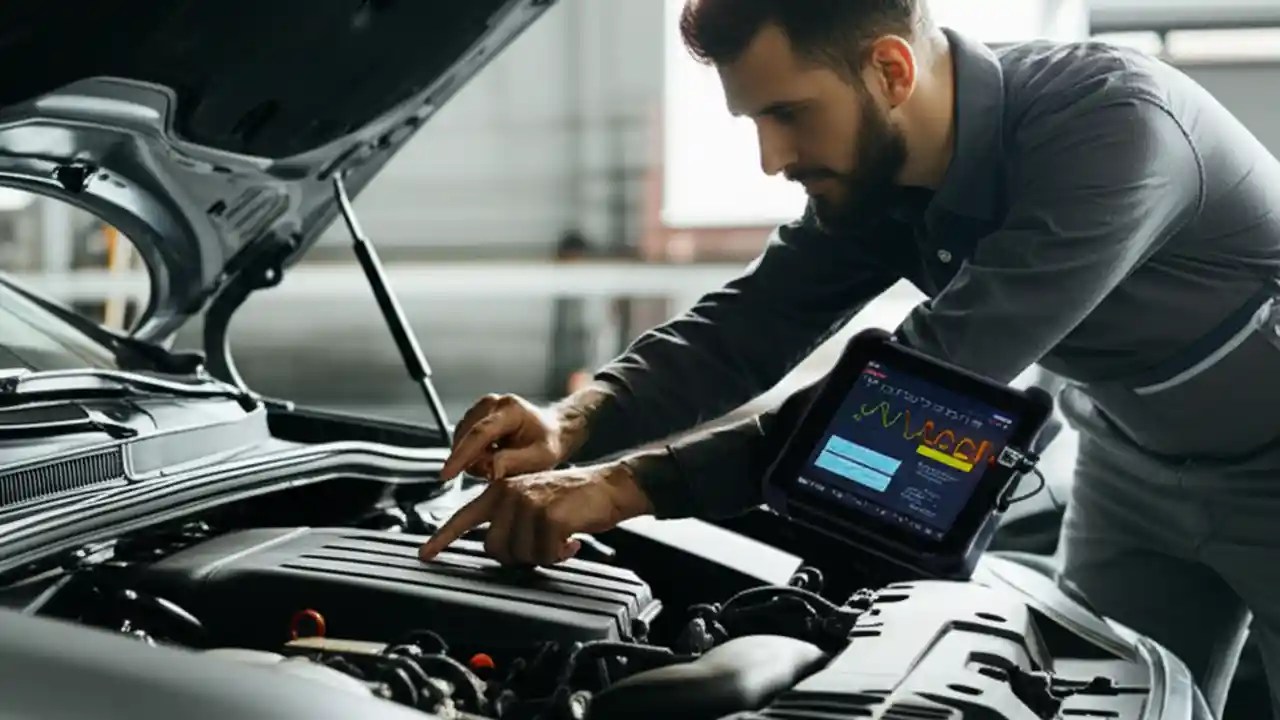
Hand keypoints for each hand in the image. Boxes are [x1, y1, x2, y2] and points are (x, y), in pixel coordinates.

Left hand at [417, 462, 652, 565]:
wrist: (610, 486)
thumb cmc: (574, 498)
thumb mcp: (533, 501)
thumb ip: (510, 520)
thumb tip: (499, 550)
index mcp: (500, 490)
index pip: (464, 518)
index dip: (442, 540)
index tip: (425, 555)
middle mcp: (508, 494)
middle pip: (495, 549)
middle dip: (518, 556)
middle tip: (542, 545)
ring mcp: (528, 504)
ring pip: (520, 556)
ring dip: (543, 556)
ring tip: (560, 539)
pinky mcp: (548, 516)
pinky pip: (545, 555)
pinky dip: (560, 555)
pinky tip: (572, 541)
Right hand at [440, 393, 580, 482]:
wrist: (552, 430)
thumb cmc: (548, 443)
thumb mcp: (540, 457)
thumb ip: (514, 462)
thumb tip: (489, 468)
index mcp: (511, 409)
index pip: (479, 433)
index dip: (461, 456)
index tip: (446, 474)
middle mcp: (493, 402)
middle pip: (466, 437)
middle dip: (474, 461)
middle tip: (495, 472)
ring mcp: (482, 406)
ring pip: (462, 439)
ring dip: (474, 457)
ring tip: (498, 461)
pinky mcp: (476, 414)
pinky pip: (464, 439)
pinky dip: (473, 452)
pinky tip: (491, 455)